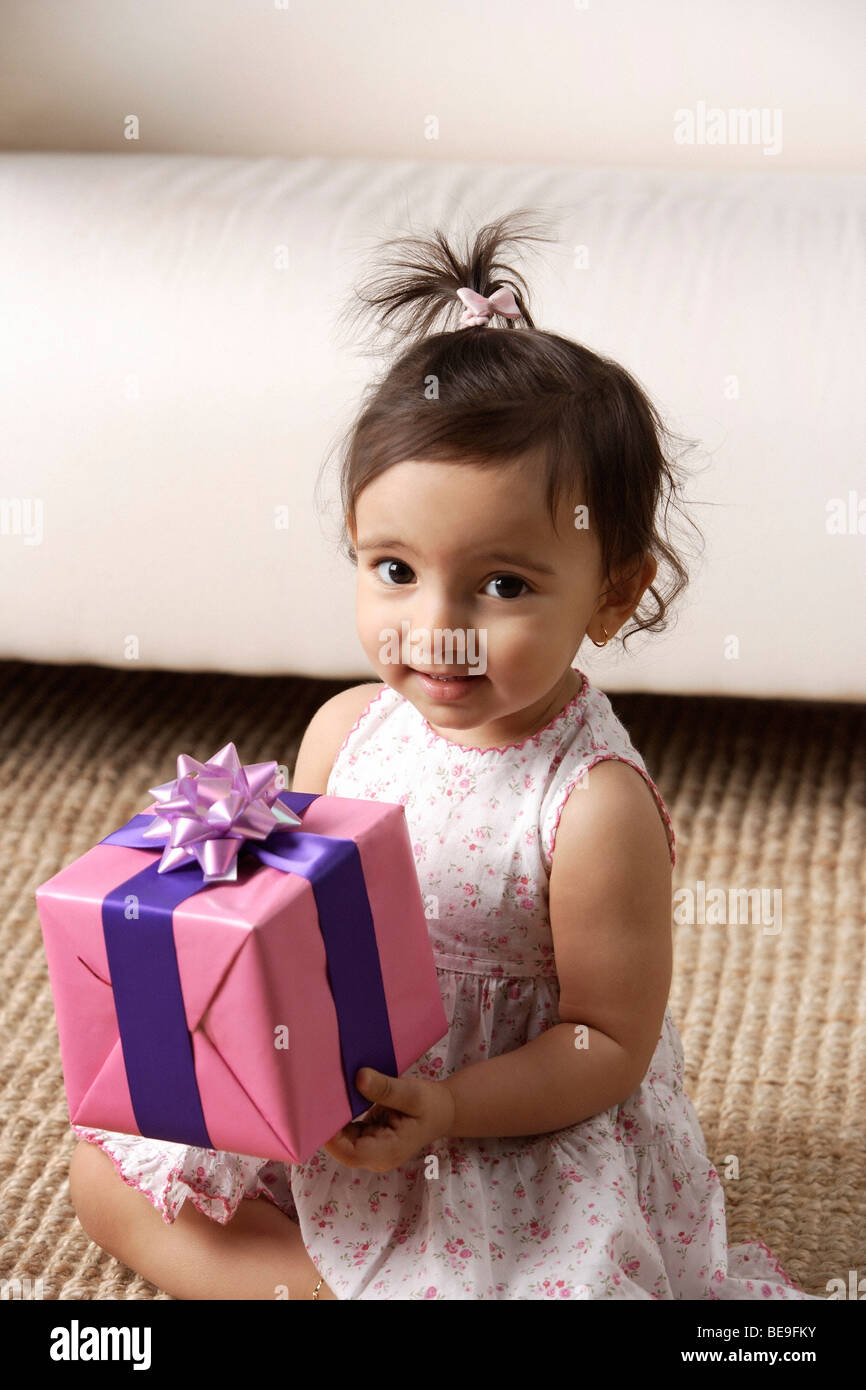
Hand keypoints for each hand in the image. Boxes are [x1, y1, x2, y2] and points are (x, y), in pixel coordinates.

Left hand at [323, 1067, 455, 1173]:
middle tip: (313, 1096)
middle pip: (342, 1148)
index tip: (319, 1112)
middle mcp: (375, 1156)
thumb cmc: (430, 1104)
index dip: (332, 1138)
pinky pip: (347, 1131)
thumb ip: (385, 1089)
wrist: (442, 1111)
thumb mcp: (412, 1093)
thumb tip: (359, 1077)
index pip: (351, 1153)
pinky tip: (332, 1098)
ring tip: (319, 1094)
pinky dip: (339, 1116)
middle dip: (327, 1125)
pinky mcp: (367, 1139)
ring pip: (341, 1140)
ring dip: (331, 1120)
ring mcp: (370, 1149)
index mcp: (388, 1151)